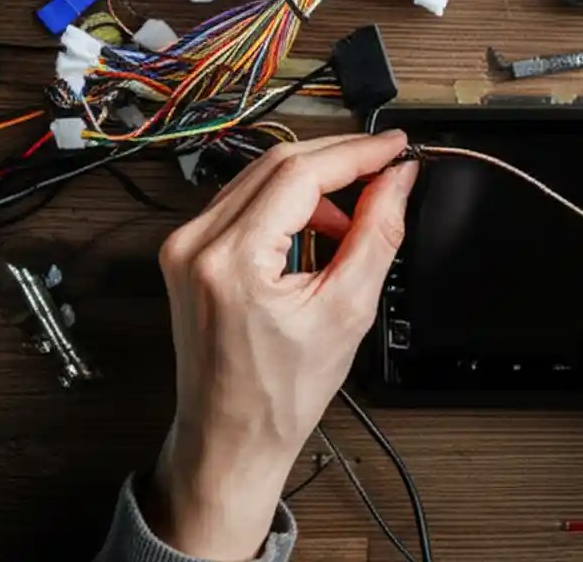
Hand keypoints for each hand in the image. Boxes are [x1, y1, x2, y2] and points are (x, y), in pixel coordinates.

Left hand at [149, 132, 416, 558]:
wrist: (233, 436)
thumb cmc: (280, 393)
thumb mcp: (347, 311)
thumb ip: (376, 234)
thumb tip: (397, 182)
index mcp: (232, 260)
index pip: (301, 172)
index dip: (357, 152)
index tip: (394, 147)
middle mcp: (196, 244)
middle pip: (277, 163)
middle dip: (339, 159)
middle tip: (386, 166)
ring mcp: (185, 246)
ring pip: (260, 178)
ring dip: (315, 184)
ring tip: (353, 218)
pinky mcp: (188, 253)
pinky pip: (245, 203)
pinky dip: (288, 205)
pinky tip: (318, 230)